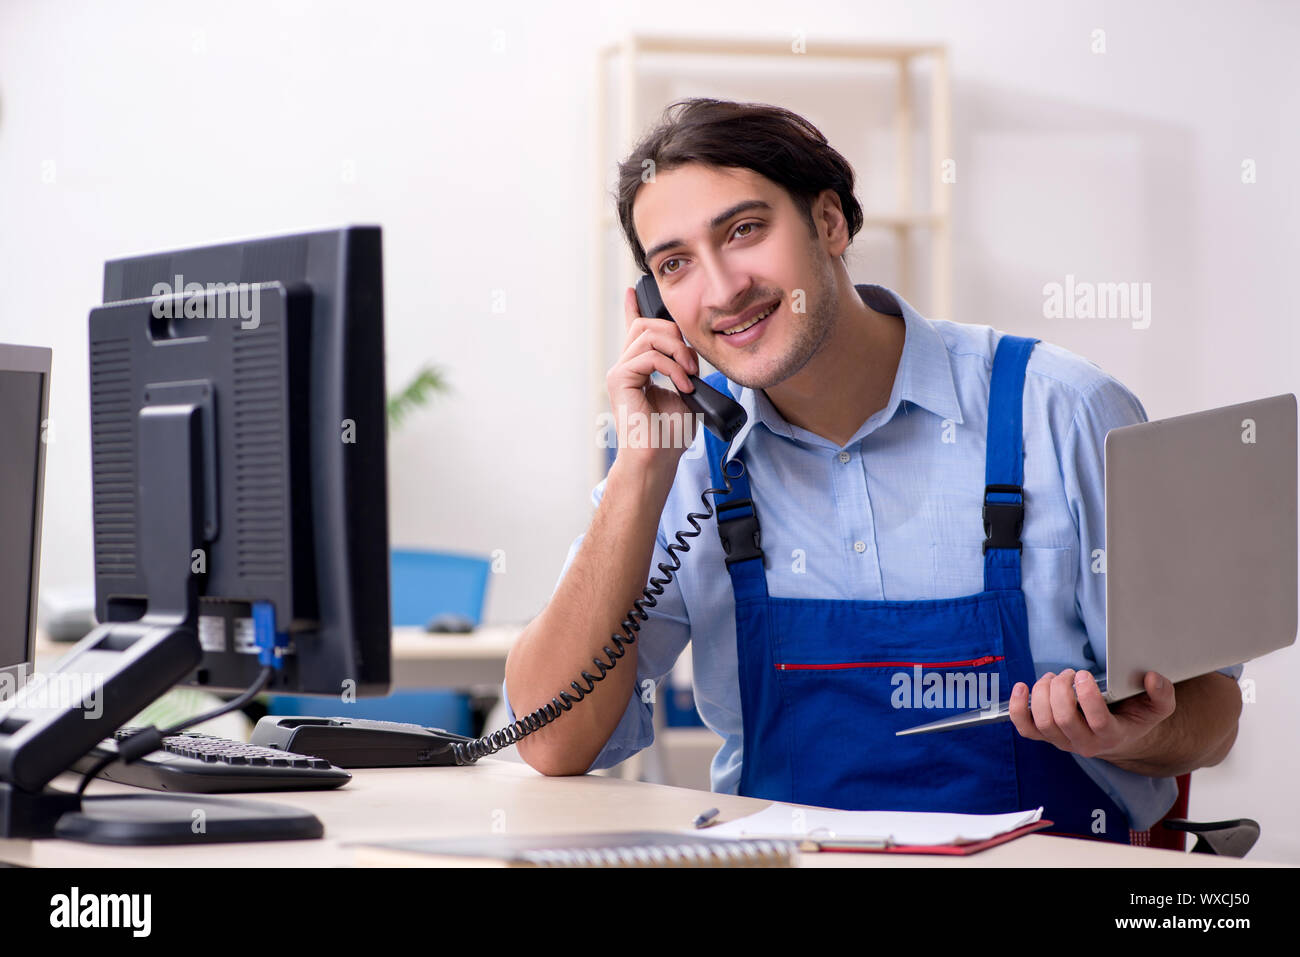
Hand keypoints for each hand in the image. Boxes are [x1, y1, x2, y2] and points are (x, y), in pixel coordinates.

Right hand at [605, 286, 701, 466]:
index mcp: (639, 369)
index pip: (635, 332)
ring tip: (689, 376)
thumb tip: (689, 352)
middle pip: (646, 326)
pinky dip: (672, 368)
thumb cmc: (670, 434)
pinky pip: (649, 356)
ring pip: (649, 336)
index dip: (634, 309)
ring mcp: (620, 373)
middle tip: (692, 364)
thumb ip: (681, 368)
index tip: (632, 291)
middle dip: (675, 336)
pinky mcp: (619, 379)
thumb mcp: (684, 392)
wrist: (658, 458)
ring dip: (677, 353)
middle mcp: (625, 367)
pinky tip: (682, 385)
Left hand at [1007, 669, 1175, 761]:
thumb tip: (1152, 678)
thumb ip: (1162, 694)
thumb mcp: (1157, 707)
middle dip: (1061, 690)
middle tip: (1069, 673)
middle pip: (1063, 720)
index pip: (1097, 722)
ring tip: (1053, 677)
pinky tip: (1021, 687)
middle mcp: (1085, 743)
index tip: (1084, 675)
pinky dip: (1017, 708)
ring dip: (1042, 693)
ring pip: (1043, 722)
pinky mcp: (1046, 736)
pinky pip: (1025, 728)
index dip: (1088, 698)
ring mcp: (1063, 741)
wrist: (1118, 735)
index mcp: (1113, 736)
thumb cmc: (1134, 716)